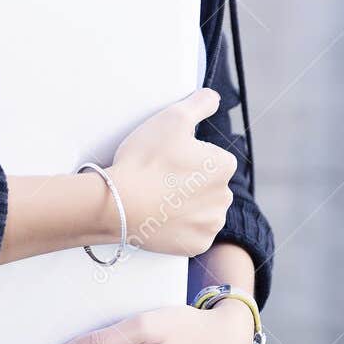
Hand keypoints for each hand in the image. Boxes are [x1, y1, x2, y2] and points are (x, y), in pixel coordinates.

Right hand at [108, 88, 236, 258]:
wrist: (118, 204)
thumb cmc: (144, 160)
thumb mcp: (172, 118)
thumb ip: (199, 103)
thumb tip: (213, 98)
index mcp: (223, 165)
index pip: (210, 157)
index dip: (187, 156)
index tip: (166, 159)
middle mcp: (225, 196)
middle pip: (207, 185)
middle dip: (189, 183)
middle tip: (160, 178)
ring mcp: (211, 223)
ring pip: (201, 209)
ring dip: (186, 205)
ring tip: (158, 198)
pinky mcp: (196, 244)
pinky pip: (192, 233)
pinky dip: (179, 227)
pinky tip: (161, 217)